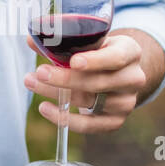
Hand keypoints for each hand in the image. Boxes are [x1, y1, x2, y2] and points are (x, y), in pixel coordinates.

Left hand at [23, 32, 146, 132]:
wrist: (119, 72)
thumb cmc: (99, 51)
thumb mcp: (90, 40)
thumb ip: (63, 39)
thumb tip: (32, 39)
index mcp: (130, 52)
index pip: (116, 58)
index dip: (95, 61)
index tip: (73, 62)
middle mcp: (133, 78)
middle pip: (98, 82)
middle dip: (65, 78)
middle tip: (39, 72)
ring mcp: (126, 102)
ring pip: (89, 102)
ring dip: (57, 94)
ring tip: (31, 83)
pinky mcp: (115, 121)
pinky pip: (90, 125)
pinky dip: (65, 118)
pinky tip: (45, 108)